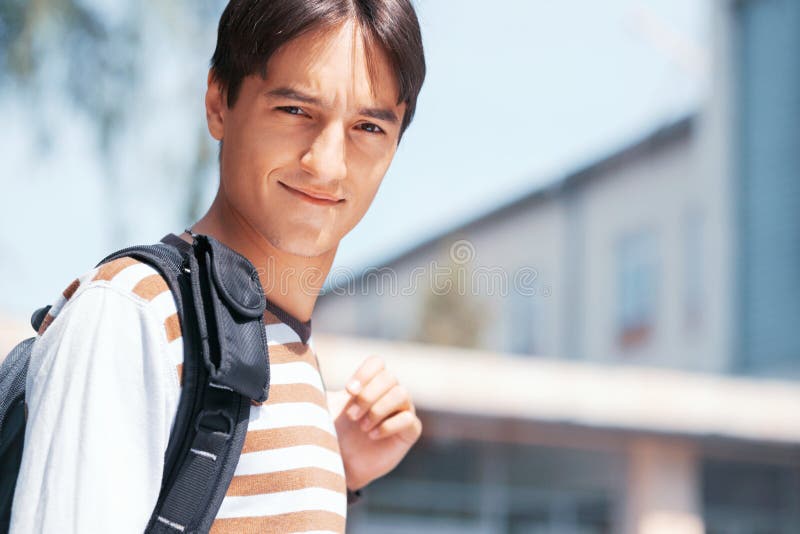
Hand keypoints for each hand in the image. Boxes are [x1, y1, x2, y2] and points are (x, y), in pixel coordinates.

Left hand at [326, 355, 421, 491]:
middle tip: (351, 416)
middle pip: (389, 377)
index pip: (377, 363)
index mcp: (371, 383)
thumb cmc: (333, 432)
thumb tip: (300, 365)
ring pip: (401, 394)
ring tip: (362, 427)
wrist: (342, 463)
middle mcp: (390, 392)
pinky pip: (408, 419)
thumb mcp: (323, 408)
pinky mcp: (410, 430)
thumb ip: (315, 387)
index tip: (348, 390)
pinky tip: (373, 436)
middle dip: (368, 395)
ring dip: (378, 409)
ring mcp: (403, 410)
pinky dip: (389, 426)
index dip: (364, 373)